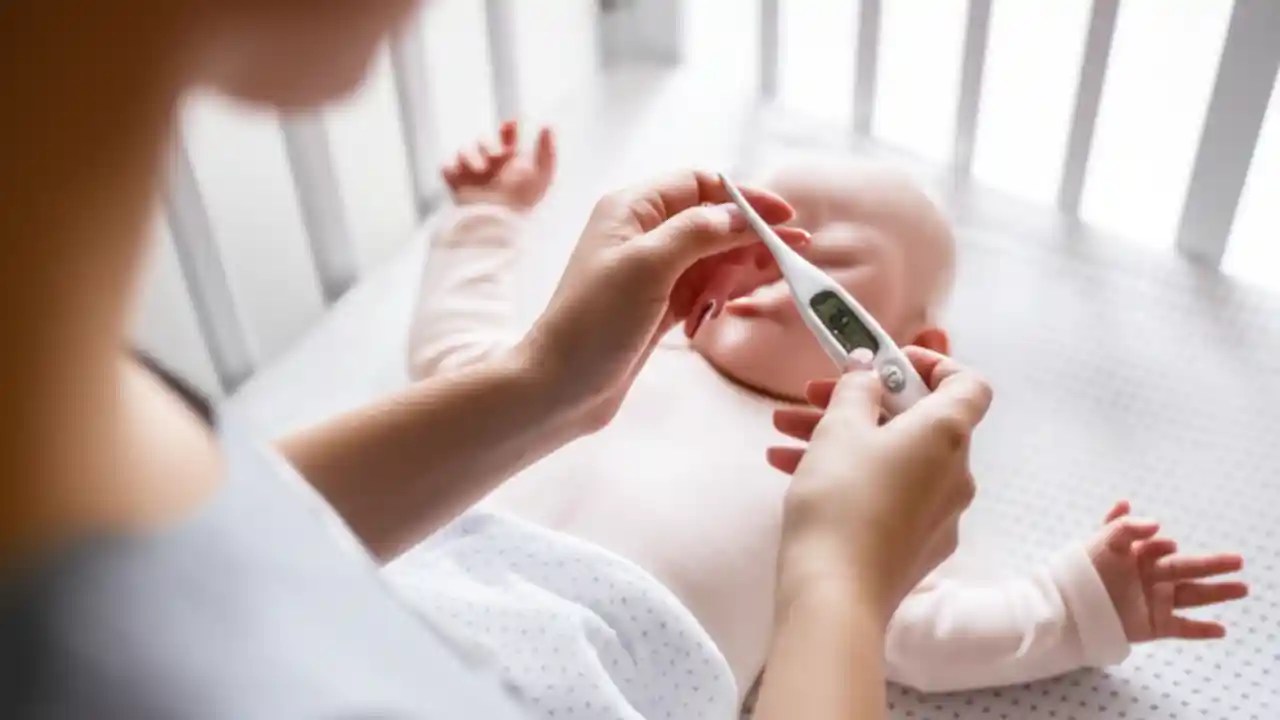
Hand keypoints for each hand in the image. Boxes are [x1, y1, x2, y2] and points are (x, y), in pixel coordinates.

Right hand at [441, 120, 555, 210]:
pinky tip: (460, 176)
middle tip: (497, 156)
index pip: (507, 135)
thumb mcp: (541, 176)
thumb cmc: (523, 203)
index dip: (508, 129)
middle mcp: (491, 165)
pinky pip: (446, 167)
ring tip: (481, 170)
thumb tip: (548, 124)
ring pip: (464, 151)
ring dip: (470, 156)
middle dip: (489, 144)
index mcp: (511, 161)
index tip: (510, 126)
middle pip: (483, 141)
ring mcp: (471, 174)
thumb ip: (547, 151)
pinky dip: (451, 168)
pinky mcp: (455, 184)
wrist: (498, 226)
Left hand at [520, 170, 808, 431]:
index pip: (699, 185)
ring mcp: (650, 273)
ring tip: (778, 275)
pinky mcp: (657, 308)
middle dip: (752, 235)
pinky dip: (722, 293)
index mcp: (631, 209)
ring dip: (742, 265)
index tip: (784, 215)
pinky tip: (739, 300)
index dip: (744, 197)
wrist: (559, 387)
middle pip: (712, 221)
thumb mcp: (647, 264)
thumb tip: (740, 214)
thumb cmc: (593, 322)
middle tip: (796, 250)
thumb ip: (698, 232)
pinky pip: (702, 289)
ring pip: (711, 258)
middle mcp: (640, 234)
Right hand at [768, 347, 992, 623]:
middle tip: (813, 395)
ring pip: (895, 458)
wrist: (836, 594)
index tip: (884, 363)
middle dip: (863, 402)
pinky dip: (853, 475)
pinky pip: (890, 494)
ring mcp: (941, 514)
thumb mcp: (839, 427)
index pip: (968, 383)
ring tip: (783, 433)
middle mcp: (956, 473)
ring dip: (844, 437)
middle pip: (919, 420)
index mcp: (948, 434)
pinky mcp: (917, 545)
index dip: (931, 364)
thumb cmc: (840, 498)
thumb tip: (869, 372)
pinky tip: (793, 471)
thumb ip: (857, 388)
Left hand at [1088, 500, 1246, 641]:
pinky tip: (1222, 629)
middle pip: (1188, 569)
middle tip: (1239, 559)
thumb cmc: (1081, 570)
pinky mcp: (1153, 626)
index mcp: (1138, 555)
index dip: (1162, 545)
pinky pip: (1182, 628)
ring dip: (1218, 592)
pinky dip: (1201, 630)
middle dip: (1214, 564)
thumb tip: (1156, 523)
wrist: (1065, 608)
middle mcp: (1150, 577)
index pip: (1160, 547)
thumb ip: (1126, 527)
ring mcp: (1154, 601)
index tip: (1165, 544)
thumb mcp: (1102, 542)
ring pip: (1193, 596)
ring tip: (1243, 588)